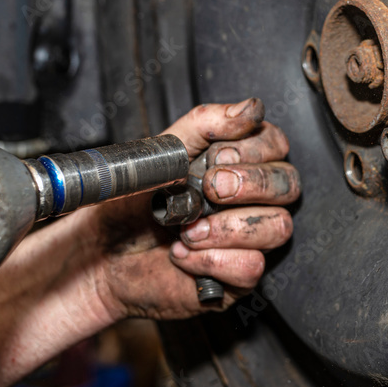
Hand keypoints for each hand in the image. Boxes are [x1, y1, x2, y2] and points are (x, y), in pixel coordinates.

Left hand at [80, 98, 299, 320]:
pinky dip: (212, 260)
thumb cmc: (131, 201)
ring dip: (228, 227)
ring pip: (278, 227)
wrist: (99, 250)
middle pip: (288, 185)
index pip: (277, 146)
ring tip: (188, 229)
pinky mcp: (237, 277)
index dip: (254, 150)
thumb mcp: (163, 151)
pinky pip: (252, 266)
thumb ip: (207, 124)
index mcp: (239, 163)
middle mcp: (251, 200)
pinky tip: (183, 254)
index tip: (217, 157)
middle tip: (210, 189)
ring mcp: (248, 239)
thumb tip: (251, 108)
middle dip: (249, 185)